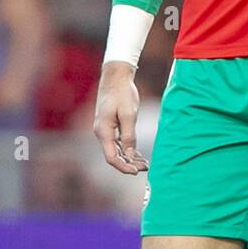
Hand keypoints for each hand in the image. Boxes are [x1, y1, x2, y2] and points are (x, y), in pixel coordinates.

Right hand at [92, 61, 148, 175]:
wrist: (116, 76)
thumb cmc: (122, 93)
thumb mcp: (129, 114)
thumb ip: (129, 135)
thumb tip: (130, 154)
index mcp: (103, 131)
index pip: (111, 157)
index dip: (123, 166)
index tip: (136, 172)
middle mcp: (101, 132)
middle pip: (113, 155)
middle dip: (128, 164)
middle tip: (146, 168)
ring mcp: (105, 129)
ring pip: (116, 150)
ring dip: (129, 157)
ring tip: (145, 164)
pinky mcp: (110, 125)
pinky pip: (117, 142)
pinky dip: (127, 149)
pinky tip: (137, 154)